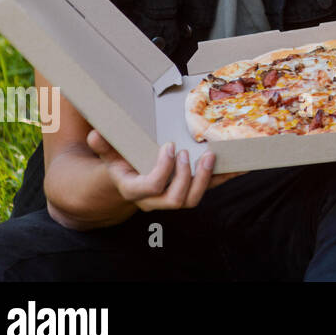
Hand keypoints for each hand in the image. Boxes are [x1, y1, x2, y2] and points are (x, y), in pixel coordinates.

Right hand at [86, 131, 238, 211]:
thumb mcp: (110, 156)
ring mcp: (173, 196)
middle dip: (185, 176)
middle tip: (189, 153)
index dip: (163, 169)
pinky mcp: (189, 190)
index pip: (150, 187)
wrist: (130, 184)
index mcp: (135, 190)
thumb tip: (95, 134)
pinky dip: (226, 177)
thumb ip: (104, 146)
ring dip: (204, 178)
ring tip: (210, 155)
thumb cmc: (121, 166)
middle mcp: (155, 199)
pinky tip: (241, 165)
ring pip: (192, 199)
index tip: (169, 146)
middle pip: (176, 199)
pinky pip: (209, 188)